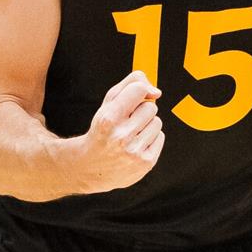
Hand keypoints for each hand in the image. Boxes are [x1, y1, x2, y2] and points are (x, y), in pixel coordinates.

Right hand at [74, 70, 163, 192]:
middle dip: (141, 111)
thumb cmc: (103, 129)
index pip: (138, 90)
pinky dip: (151, 139)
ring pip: (157, 122)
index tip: (139, 95)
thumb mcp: (107, 104)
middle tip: (127, 122)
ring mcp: (134, 152)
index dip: (142, 90)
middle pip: (150, 107)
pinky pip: (160, 136)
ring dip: (147, 125)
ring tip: (131, 134)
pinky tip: (136, 145)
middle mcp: (121, 136)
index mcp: (108, 119)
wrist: (90, 166)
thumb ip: (129, 86)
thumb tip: (156, 92)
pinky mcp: (146, 163)